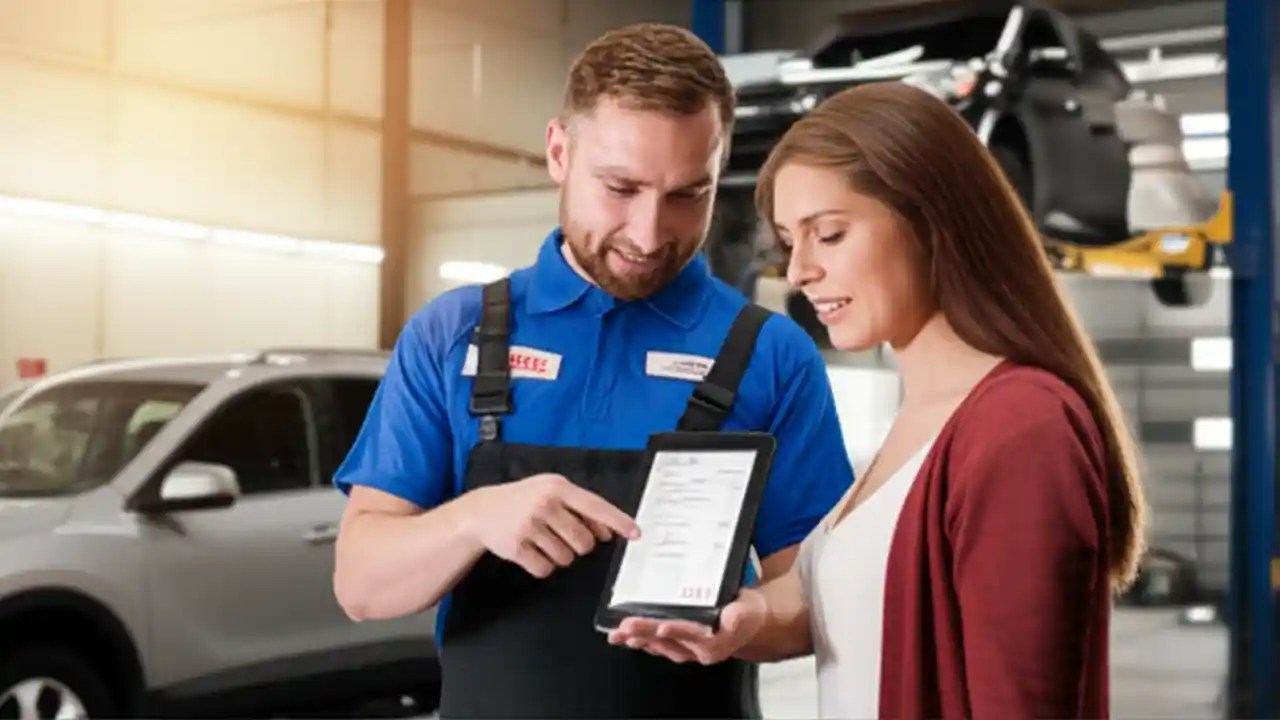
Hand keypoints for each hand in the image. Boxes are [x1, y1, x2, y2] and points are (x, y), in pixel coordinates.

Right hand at [461, 473, 639, 577]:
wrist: (482, 510)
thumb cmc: (524, 499)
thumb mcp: (552, 491)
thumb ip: (581, 507)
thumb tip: (609, 530)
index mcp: (558, 487)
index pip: (597, 507)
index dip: (618, 522)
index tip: (635, 533)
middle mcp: (545, 505)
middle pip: (585, 542)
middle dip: (579, 545)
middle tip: (562, 534)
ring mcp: (529, 526)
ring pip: (566, 558)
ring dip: (560, 555)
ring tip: (543, 540)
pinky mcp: (516, 548)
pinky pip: (545, 569)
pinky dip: (542, 566)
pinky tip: (532, 550)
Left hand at [606, 587, 767, 663]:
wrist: (748, 624)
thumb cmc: (745, 613)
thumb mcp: (747, 610)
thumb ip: (739, 615)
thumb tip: (732, 617)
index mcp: (714, 641)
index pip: (691, 634)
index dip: (676, 631)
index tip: (661, 627)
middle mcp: (697, 649)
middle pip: (668, 640)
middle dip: (646, 633)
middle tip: (625, 627)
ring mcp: (687, 649)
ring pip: (659, 644)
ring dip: (638, 638)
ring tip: (618, 633)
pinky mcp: (679, 645)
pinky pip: (657, 644)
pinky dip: (641, 640)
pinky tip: (627, 636)